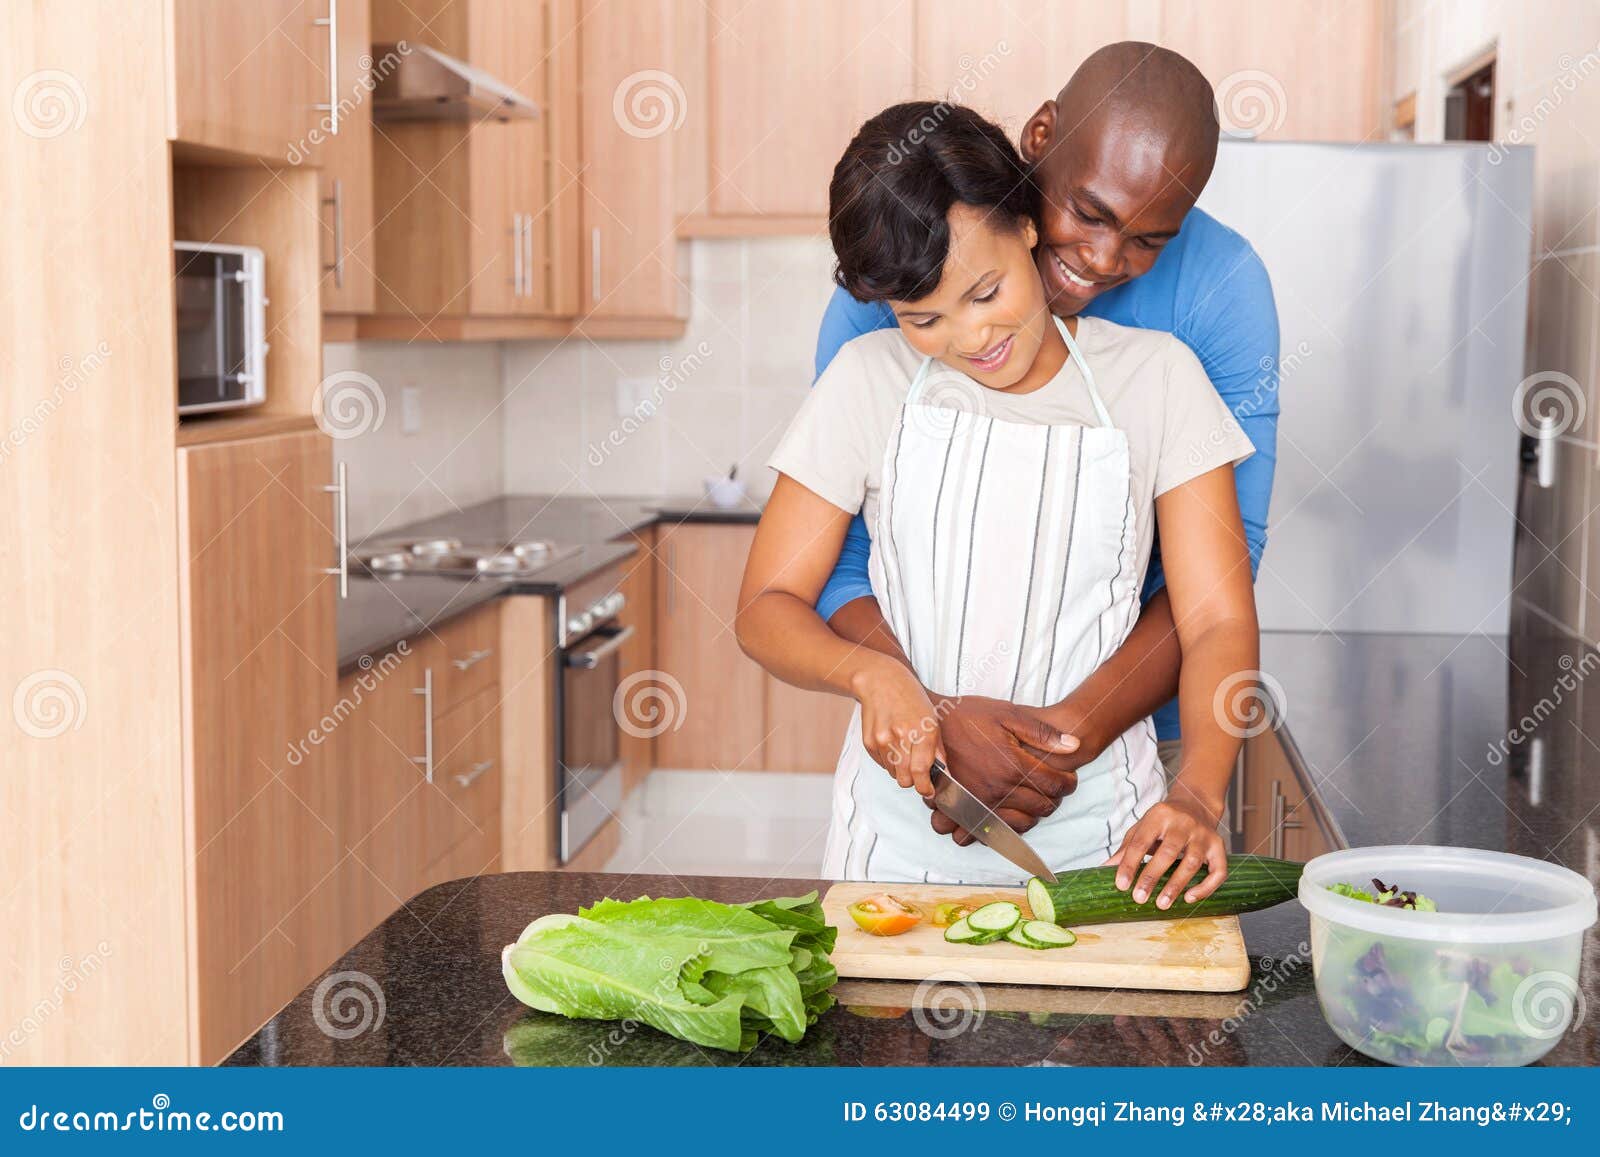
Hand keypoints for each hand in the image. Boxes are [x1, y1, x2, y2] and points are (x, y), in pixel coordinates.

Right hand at [852, 657, 943, 796]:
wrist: (881, 681)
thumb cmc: (910, 698)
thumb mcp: (932, 720)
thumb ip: (937, 750)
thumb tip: (943, 774)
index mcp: (922, 731)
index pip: (920, 773)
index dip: (925, 788)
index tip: (928, 790)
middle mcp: (900, 737)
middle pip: (905, 780)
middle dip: (912, 780)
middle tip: (916, 770)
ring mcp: (882, 740)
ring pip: (893, 774)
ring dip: (899, 768)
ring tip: (902, 748)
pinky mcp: (869, 742)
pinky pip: (881, 764)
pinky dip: (888, 760)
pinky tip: (891, 742)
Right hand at [927, 696, 1081, 843]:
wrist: (929, 724)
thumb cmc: (969, 716)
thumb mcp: (1008, 714)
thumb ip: (1042, 733)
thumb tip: (1074, 746)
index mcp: (1011, 765)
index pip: (1055, 786)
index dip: (1068, 783)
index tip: (1070, 778)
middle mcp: (997, 789)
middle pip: (1041, 808)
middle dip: (1054, 799)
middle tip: (1053, 788)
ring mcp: (979, 803)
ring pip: (1020, 825)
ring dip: (1033, 816)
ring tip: (1033, 800)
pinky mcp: (963, 810)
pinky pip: (991, 833)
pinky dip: (1006, 828)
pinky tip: (1009, 812)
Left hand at [1106, 788, 1227, 909]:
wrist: (1196, 804)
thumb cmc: (1164, 822)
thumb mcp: (1143, 827)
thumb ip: (1127, 847)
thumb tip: (1105, 868)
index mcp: (1159, 815)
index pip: (1141, 841)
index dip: (1130, 864)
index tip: (1120, 885)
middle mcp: (1183, 823)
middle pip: (1168, 852)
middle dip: (1152, 876)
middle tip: (1139, 898)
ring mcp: (1204, 835)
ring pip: (1192, 862)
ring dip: (1176, 885)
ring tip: (1161, 904)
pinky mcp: (1219, 847)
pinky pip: (1218, 871)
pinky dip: (1205, 887)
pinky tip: (1189, 898)